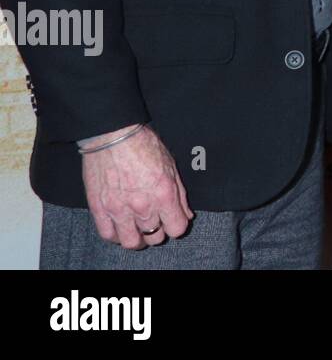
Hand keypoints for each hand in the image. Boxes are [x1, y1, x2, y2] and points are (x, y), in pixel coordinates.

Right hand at [81, 124, 192, 248]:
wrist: (113, 136)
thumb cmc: (143, 146)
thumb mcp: (171, 166)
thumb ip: (180, 194)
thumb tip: (186, 214)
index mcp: (164, 194)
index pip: (177, 228)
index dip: (177, 226)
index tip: (174, 221)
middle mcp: (143, 206)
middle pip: (155, 237)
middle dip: (158, 232)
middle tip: (156, 223)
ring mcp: (119, 209)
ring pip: (131, 242)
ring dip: (138, 239)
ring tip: (138, 230)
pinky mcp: (100, 209)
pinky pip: (108, 235)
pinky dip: (116, 235)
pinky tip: (121, 228)